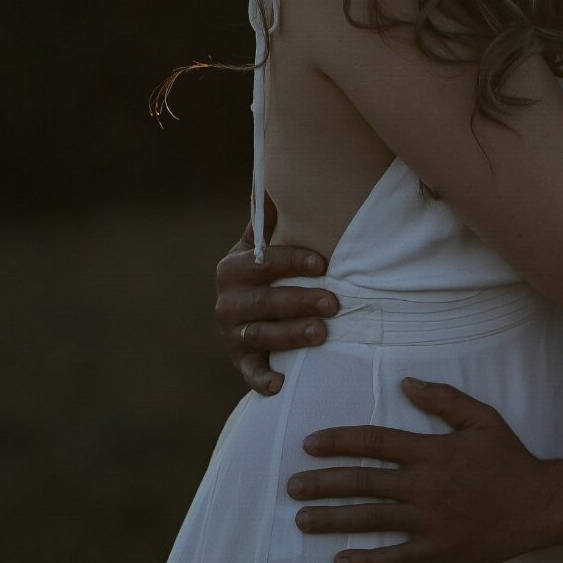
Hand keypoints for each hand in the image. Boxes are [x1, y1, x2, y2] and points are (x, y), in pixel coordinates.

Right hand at [213, 212, 336, 393]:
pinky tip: (281, 384)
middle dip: (300, 301)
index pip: (263, 262)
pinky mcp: (241, 359)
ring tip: (322, 334)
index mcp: (234, 267)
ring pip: (262, 334)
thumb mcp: (264, 243)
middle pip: (265, 301)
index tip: (324, 263)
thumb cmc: (271, 270)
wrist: (251, 310)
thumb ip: (270, 217)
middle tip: (335, 303)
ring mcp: (233, 332)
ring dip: (291, 335)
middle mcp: (228, 300)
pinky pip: (250, 372)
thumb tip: (275, 177)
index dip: (293, 261)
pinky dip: (262, 379)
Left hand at [288, 378, 561, 562]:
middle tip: (290, 485)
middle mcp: (425, 486)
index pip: (375, 442)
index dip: (339, 441)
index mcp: (432, 452)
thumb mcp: (485, 420)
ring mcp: (430, 520)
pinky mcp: (439, 549)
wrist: (542, 505)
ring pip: (370, 519)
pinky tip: (340, 560)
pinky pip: (395, 557)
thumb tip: (406, 383)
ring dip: (331, 520)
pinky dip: (366, 560)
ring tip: (301, 520)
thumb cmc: (512, 460)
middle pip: (362, 482)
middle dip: (322, 483)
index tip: (310, 444)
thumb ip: (445, 400)